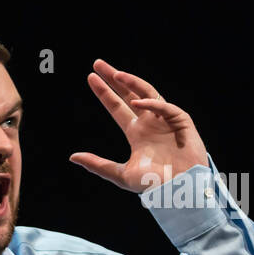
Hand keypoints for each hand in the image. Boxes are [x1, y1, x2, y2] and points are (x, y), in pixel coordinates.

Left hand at [69, 59, 206, 191]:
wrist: (178, 190)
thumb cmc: (153, 185)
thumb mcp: (121, 174)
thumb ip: (97, 165)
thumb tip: (72, 157)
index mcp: (137, 133)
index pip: (117, 107)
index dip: (104, 93)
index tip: (91, 78)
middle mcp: (150, 123)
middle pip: (129, 94)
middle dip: (115, 79)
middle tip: (98, 64)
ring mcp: (165, 120)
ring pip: (147, 93)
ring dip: (132, 82)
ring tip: (116, 74)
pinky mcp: (181, 121)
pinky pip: (165, 107)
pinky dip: (151, 103)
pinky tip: (136, 102)